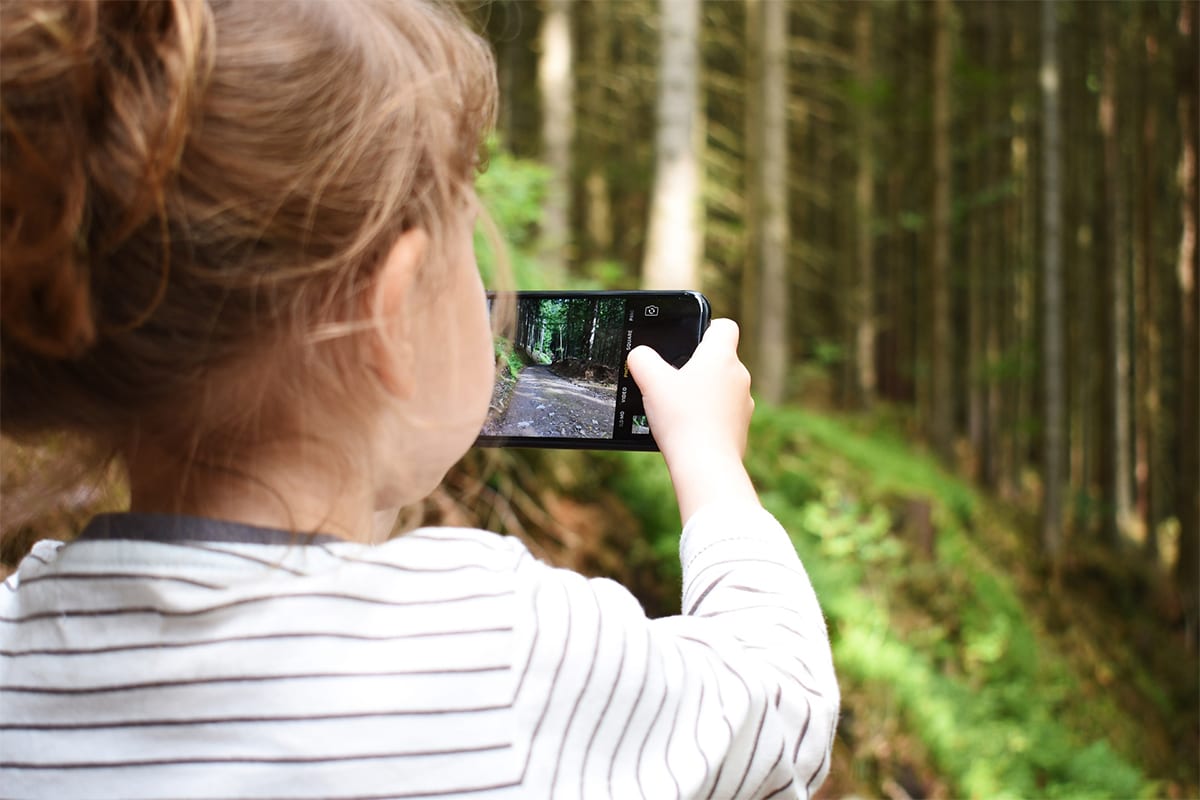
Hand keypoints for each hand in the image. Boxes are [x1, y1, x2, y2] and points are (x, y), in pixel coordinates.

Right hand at [627, 318, 757, 522]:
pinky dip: (708, 417)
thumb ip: (641, 359)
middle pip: (720, 360)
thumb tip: (639, 355)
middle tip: (672, 380)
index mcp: (721, 356)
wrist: (705, 465)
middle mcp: (739, 376)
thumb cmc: (681, 418)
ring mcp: (743, 404)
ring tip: (678, 408)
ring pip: (722, 388)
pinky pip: (723, 414)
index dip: (707, 328)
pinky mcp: (741, 428)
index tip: (690, 340)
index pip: (724, 326)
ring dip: (703, 394)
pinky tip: (687, 429)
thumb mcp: (650, 381)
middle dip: (697, 367)